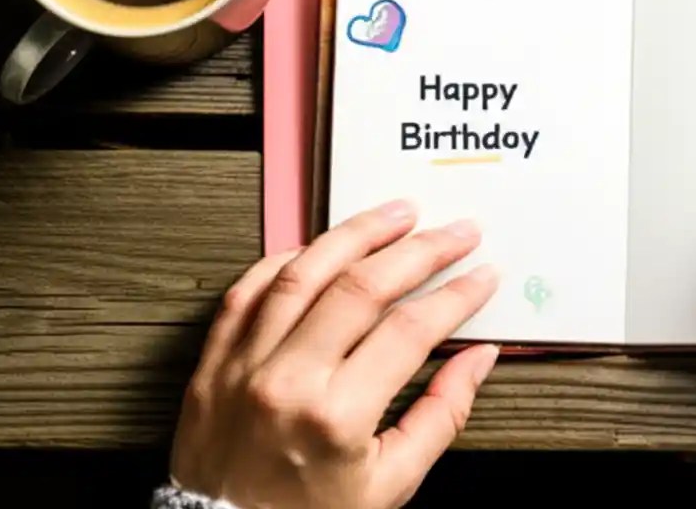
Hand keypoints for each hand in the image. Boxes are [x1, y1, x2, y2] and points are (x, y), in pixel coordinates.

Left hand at [168, 199, 499, 508]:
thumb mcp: (390, 484)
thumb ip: (440, 416)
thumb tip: (478, 358)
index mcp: (335, 417)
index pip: (410, 330)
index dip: (456, 296)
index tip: (483, 276)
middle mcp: (285, 380)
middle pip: (362, 287)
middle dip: (420, 251)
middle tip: (456, 231)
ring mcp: (242, 365)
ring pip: (303, 272)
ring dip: (356, 234)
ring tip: (397, 214)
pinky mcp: (212, 362)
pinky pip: (247, 291)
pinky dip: (286, 260)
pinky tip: (322, 247)